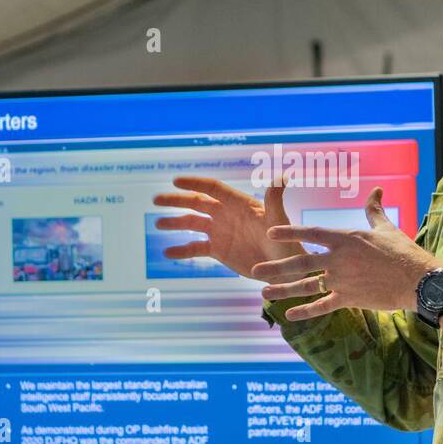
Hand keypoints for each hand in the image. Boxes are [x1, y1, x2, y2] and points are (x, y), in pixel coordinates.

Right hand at [152, 176, 305, 278]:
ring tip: (158, 223)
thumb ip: (274, 199)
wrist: (284, 268)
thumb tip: (282, 175)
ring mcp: (220, 232)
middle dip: (177, 200)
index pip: (213, 188)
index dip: (195, 184)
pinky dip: (181, 250)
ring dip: (175, 223)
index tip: (176, 181)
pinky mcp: (218, 250)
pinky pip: (195, 248)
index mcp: (239, 203)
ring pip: (192, 223)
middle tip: (157, 199)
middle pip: (197, 203)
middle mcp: (226, 215)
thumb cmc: (285, 241)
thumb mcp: (279, 220)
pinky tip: (167, 253)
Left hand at [253, 187, 441, 320]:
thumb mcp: (385, 228)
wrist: (418, 280)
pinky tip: (289, 315)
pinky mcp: (349, 299)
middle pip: (300, 262)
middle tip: (255, 270)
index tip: (271, 231)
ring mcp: (342, 280)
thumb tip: (376, 190)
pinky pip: (322, 306)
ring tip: (264, 293)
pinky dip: (305, 311)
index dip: (290, 232)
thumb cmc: (403, 251)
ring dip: (283, 290)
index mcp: (345, 238)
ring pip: (305, 286)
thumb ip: (374, 210)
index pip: (311, 233)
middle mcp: (338, 259)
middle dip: (276, 266)